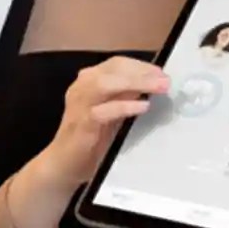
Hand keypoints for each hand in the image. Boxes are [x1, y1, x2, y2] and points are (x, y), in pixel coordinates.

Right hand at [38, 56, 168, 192]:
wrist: (63, 163)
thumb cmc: (90, 137)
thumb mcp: (112, 113)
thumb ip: (125, 97)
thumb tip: (152, 85)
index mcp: (88, 82)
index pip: (116, 64)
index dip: (140, 66)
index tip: (161, 73)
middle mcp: (81, 88)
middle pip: (112, 70)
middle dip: (141, 72)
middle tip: (165, 80)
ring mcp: (79, 105)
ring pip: (105, 84)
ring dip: (135, 84)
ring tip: (158, 88)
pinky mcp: (81, 125)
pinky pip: (102, 111)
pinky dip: (124, 107)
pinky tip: (142, 107)